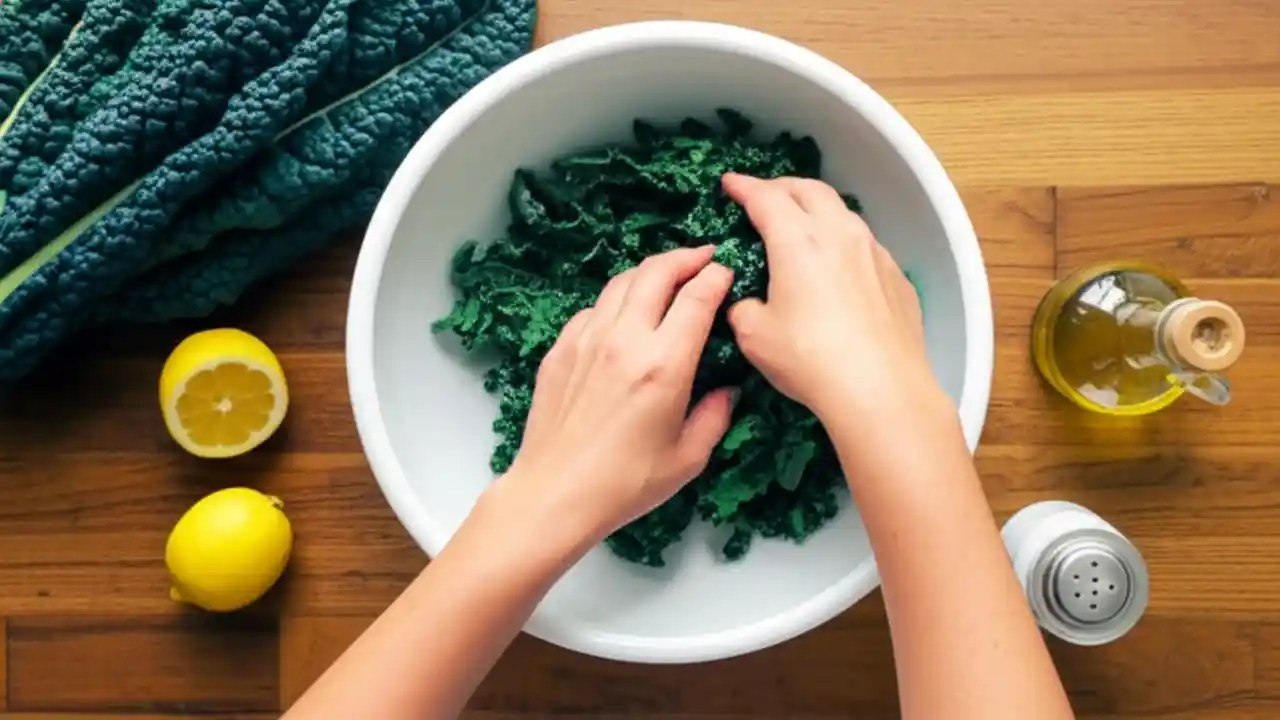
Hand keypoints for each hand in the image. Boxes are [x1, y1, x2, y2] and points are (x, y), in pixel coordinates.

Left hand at [496, 246, 736, 543]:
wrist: (555, 494)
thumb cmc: (626, 484)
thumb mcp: (688, 457)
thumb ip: (715, 415)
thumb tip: (728, 389)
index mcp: (663, 365)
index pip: (696, 297)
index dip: (716, 277)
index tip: (727, 271)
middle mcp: (624, 340)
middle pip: (657, 272)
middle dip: (685, 257)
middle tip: (702, 257)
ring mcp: (587, 340)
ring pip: (621, 282)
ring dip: (650, 272)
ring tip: (667, 277)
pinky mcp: (560, 349)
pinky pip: (594, 309)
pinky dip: (617, 300)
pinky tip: (626, 315)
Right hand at [722, 173, 943, 422]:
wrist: (881, 389)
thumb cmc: (809, 359)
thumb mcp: (755, 336)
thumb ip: (743, 308)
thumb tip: (748, 302)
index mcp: (798, 240)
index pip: (766, 198)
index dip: (744, 187)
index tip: (730, 183)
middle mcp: (839, 234)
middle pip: (809, 190)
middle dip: (782, 187)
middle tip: (764, 196)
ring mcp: (874, 252)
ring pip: (842, 213)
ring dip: (817, 211)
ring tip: (803, 225)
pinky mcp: (896, 276)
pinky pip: (865, 245)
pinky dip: (843, 242)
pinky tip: (838, 266)